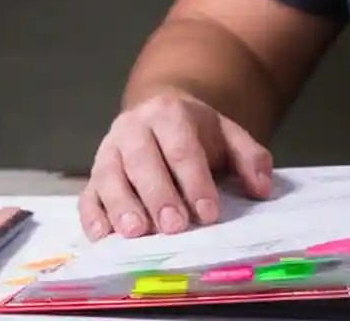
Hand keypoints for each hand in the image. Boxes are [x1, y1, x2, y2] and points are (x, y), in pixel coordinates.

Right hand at [79, 88, 273, 239]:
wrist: (158, 113)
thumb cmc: (196, 132)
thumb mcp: (228, 134)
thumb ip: (249, 158)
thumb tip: (262, 188)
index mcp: (168, 113)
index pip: (181, 147)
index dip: (194, 181)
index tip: (208, 212)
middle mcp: (133, 128)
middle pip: (142, 161)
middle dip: (158, 195)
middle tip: (175, 226)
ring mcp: (108, 151)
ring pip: (109, 177)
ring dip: (121, 206)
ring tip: (137, 232)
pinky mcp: (92, 175)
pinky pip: (87, 195)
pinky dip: (92, 216)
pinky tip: (102, 236)